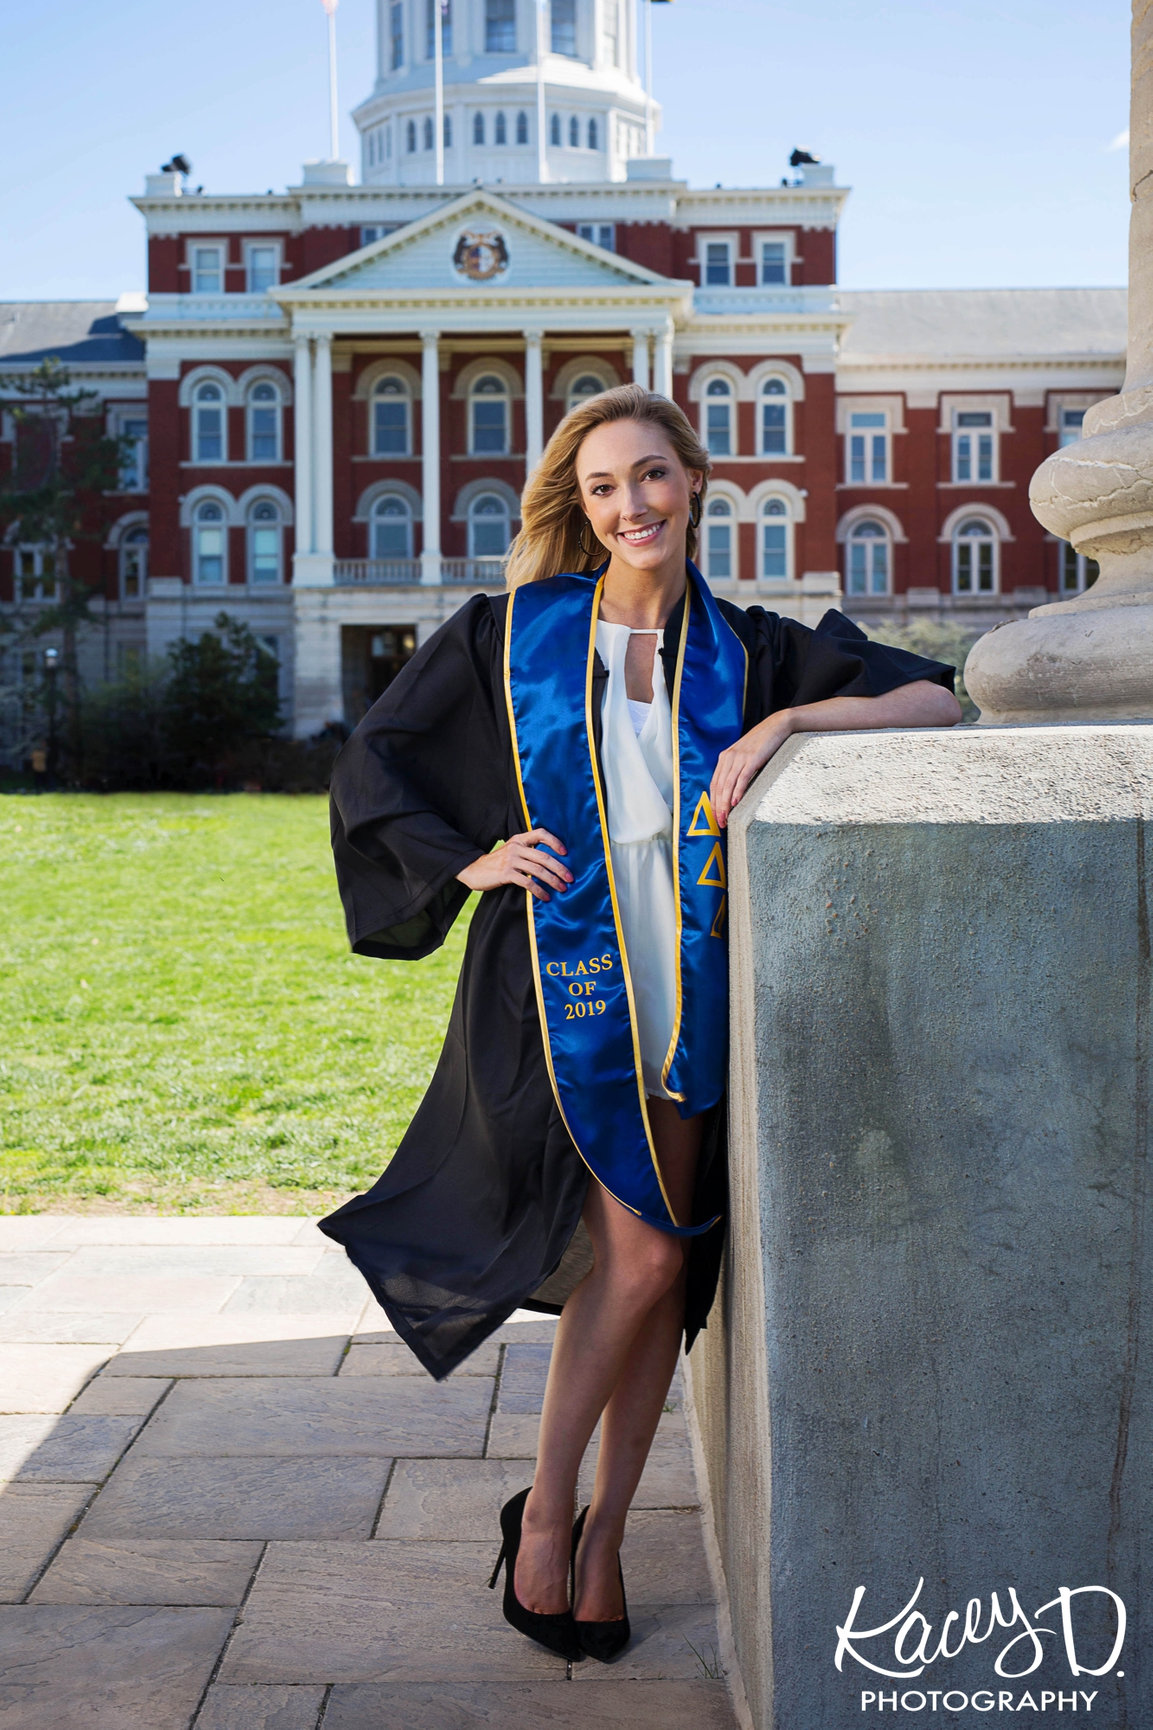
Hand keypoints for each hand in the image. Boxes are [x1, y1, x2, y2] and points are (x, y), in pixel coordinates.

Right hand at [456, 828, 572, 901]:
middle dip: (560, 868)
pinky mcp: (506, 873)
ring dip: (553, 881)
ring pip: (538, 870)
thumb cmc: (497, 863)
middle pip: (544, 856)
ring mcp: (511, 860)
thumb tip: (552, 861)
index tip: (566, 853)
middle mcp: (516, 847)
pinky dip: (539, 891)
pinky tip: (546, 897)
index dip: (555, 842)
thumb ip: (527, 852)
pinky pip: (527, 882)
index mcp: (519, 839)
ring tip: (562, 889)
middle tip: (570, 878)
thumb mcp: (512, 851)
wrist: (474, 870)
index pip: (541, 833)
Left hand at [710, 713, 794, 829]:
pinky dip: (737, 791)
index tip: (714, 816)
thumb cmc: (761, 743)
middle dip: (717, 807)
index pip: (714, 784)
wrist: (776, 726)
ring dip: (725, 804)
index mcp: (724, 758)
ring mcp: (740, 757)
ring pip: (728, 785)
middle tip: (719, 822)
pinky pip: (742, 778)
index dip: (713, 801)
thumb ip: (735, 769)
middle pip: (719, 787)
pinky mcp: (752, 758)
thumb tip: (731, 790)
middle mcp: (728, 757)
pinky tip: (735, 802)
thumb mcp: (744, 755)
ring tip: (725, 818)